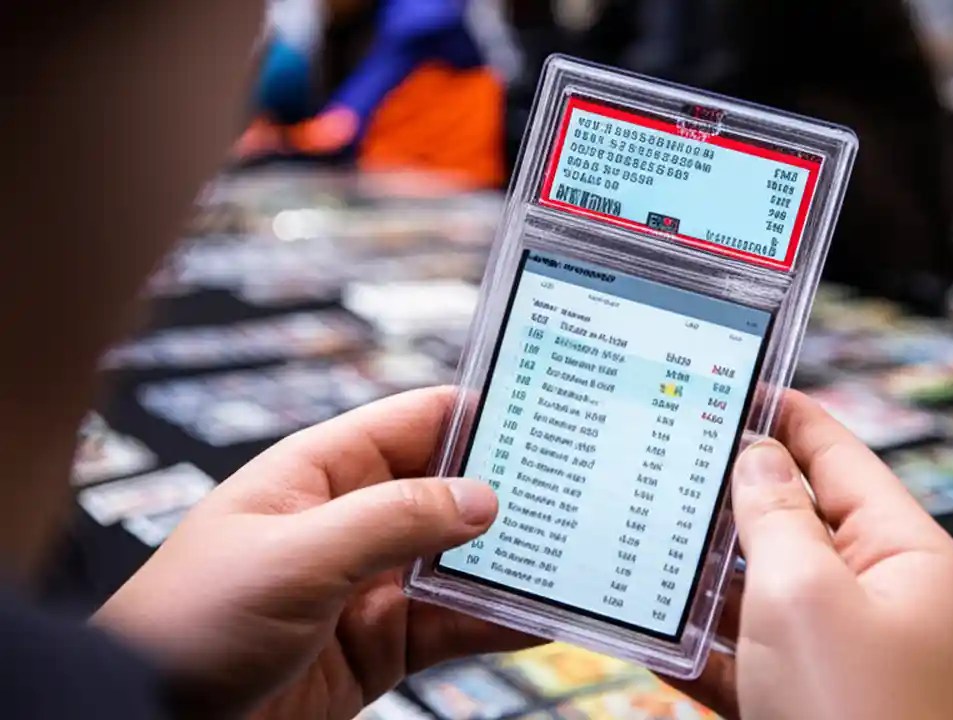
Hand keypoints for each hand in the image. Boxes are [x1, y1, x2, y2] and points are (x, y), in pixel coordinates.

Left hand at [94, 387, 532, 719]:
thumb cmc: (186, 625)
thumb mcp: (296, 558)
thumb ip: (393, 520)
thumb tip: (480, 497)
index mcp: (318, 474)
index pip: (414, 424)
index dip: (477, 415)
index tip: (543, 414)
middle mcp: (349, 523)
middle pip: (446, 493)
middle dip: (506, 492)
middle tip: (578, 490)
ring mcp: (367, 587)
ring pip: (457, 563)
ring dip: (508, 562)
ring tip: (572, 556)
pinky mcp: (378, 646)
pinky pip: (451, 626)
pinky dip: (494, 622)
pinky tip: (536, 616)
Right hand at [674, 391, 952, 719]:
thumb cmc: (859, 719)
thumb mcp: (805, 596)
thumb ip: (778, 517)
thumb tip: (760, 457)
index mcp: (906, 557)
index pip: (843, 460)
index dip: (790, 417)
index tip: (741, 385)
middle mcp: (880, 600)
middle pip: (797, 526)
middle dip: (733, 501)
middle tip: (673, 464)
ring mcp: (841, 655)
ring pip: (764, 595)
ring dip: (709, 580)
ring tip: (651, 549)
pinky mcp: (804, 701)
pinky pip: (746, 658)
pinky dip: (704, 648)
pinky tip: (661, 637)